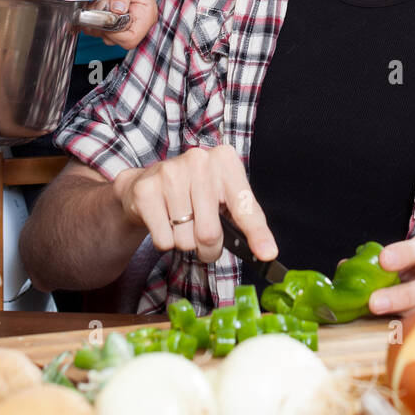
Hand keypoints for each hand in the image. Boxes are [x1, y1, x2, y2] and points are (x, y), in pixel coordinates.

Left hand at [87, 0, 158, 49]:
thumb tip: (118, 9)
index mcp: (145, 15)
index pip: (130, 39)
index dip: (115, 34)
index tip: (106, 18)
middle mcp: (134, 21)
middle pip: (117, 41)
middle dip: (103, 29)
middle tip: (98, 11)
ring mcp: (121, 20)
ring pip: (105, 37)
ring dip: (95, 25)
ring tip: (96, 6)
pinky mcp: (109, 16)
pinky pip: (98, 28)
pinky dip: (90, 21)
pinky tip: (92, 7)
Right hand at [111, 144, 276, 265]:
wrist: (148, 182)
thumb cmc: (195, 193)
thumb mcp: (225, 197)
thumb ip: (248, 221)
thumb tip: (267, 252)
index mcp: (225, 161)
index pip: (245, 207)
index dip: (257, 234)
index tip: (268, 254)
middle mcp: (199, 161)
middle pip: (210, 233)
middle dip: (208, 248)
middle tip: (203, 239)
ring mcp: (170, 173)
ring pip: (185, 240)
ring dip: (184, 242)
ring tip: (180, 222)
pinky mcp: (146, 190)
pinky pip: (164, 240)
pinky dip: (165, 241)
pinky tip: (164, 219)